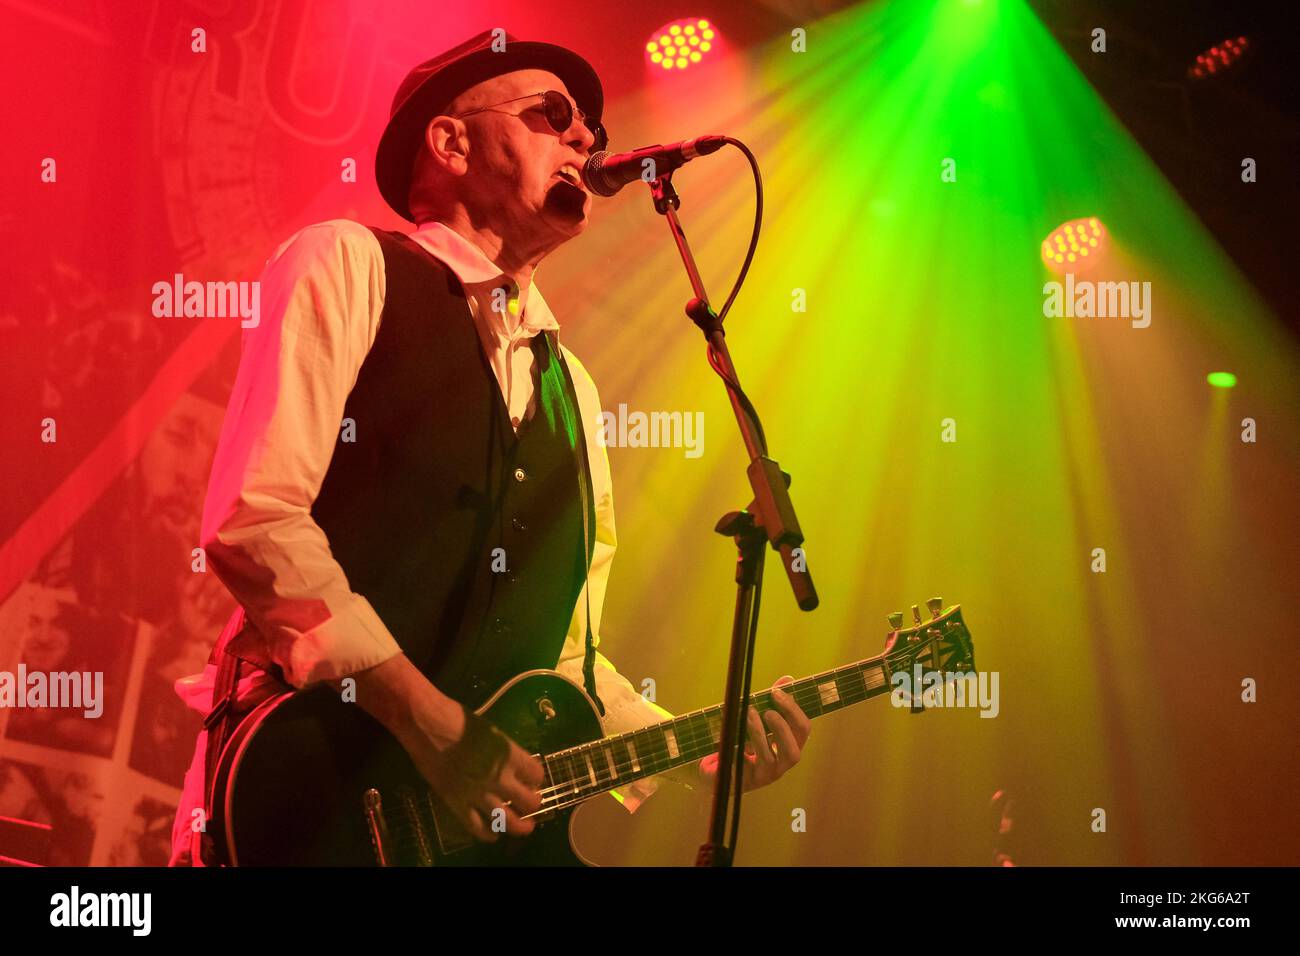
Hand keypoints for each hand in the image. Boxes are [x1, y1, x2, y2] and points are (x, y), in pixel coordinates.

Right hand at [347, 654, 543, 842]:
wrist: (427, 724)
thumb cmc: (458, 719)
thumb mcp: (491, 731)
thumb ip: (504, 751)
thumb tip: (511, 764)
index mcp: (509, 755)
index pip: (536, 774)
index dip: (536, 778)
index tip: (533, 780)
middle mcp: (499, 777)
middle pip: (528, 801)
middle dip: (533, 804)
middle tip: (532, 805)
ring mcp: (478, 793)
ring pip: (507, 819)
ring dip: (520, 826)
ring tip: (525, 827)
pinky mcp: (457, 803)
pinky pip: (476, 827)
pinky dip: (487, 834)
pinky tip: (493, 835)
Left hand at [698, 676, 810, 791]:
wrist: (715, 766)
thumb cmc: (742, 740)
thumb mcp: (758, 719)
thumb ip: (773, 701)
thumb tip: (788, 679)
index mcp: (787, 747)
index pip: (803, 731)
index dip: (794, 710)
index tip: (776, 692)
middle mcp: (779, 765)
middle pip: (793, 753)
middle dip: (782, 729)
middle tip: (767, 711)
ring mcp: (761, 776)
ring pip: (767, 759)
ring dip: (758, 733)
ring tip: (748, 713)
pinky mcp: (740, 781)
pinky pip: (740, 764)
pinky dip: (736, 744)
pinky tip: (729, 730)